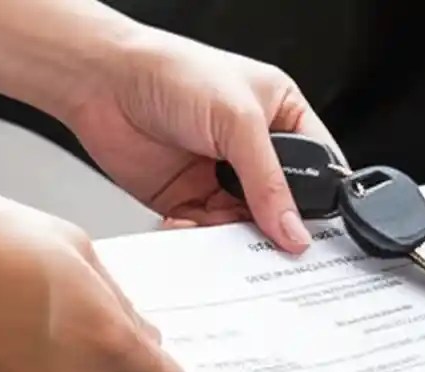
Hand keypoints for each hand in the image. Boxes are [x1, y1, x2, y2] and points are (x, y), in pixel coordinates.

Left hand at [63, 26, 340, 252]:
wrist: (103, 82)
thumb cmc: (172, 73)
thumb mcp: (238, 121)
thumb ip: (269, 182)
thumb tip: (295, 230)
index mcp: (281, 115)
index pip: (317, 166)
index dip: (320, 200)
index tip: (317, 232)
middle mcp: (252, 148)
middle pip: (282, 204)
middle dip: (277, 225)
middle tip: (277, 247)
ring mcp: (221, 176)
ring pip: (245, 224)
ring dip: (236, 236)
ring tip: (228, 236)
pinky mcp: (188, 198)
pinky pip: (207, 232)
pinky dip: (201, 237)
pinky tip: (190, 224)